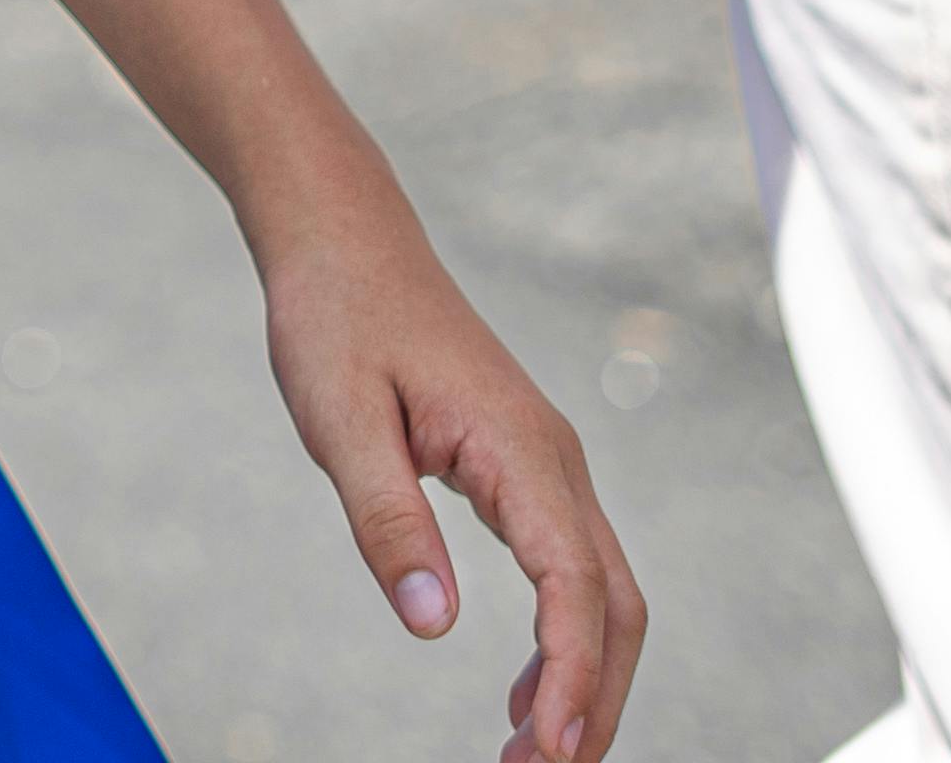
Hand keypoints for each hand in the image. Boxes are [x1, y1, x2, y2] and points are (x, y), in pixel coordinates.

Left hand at [256, 186, 643, 762]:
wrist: (344, 238)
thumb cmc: (335, 317)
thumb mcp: (339, 420)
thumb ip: (387, 521)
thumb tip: (430, 626)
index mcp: (518, 449)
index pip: (574, 588)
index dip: (568, 679)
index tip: (545, 753)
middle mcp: (553, 459)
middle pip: (615, 605)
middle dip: (592, 701)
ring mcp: (546, 463)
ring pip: (603, 592)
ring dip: (581, 679)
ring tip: (531, 755)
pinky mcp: (523, 467)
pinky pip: (570, 569)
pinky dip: (563, 641)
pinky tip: (521, 693)